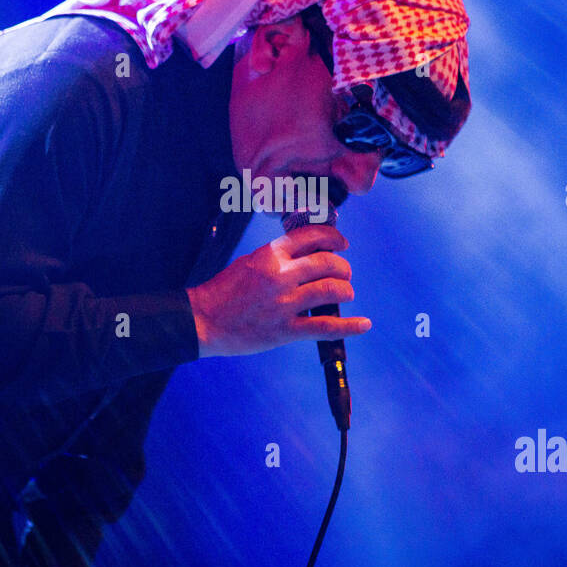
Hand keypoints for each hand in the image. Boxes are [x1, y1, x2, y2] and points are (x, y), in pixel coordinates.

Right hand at [186, 224, 370, 357]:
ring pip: (331, 290)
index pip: (312, 237)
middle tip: (344, 274)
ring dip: (345, 291)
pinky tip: (363, 325)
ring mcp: (283, 303)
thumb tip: (309, 254)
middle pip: (327, 263)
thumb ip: (278, 257)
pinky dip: (349, 326)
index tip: (342, 245)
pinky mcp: (284, 330)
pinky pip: (324, 326)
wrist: (203, 320)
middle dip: (342, 268)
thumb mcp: (249, 262)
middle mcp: (280, 275)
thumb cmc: (224, 291)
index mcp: (270, 255)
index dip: (333, 238)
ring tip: (346, 294)